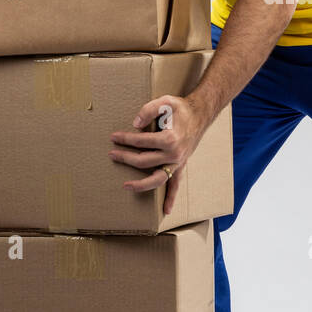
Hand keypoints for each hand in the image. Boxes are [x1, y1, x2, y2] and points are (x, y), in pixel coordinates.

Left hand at [109, 94, 208, 216]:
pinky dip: (171, 198)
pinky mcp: (180, 166)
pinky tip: (166, 210)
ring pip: (157, 179)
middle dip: (125, 157)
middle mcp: (174, 154)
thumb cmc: (180, 109)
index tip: (114, 137)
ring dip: (141, 185)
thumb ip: (148, 110)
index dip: (125, 139)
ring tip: (125, 186)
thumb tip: (135, 124)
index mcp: (169, 139)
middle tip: (112, 154)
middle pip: (144, 161)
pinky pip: (175, 185)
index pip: (141, 141)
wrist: (200, 115)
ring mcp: (178, 163)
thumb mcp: (165, 101)